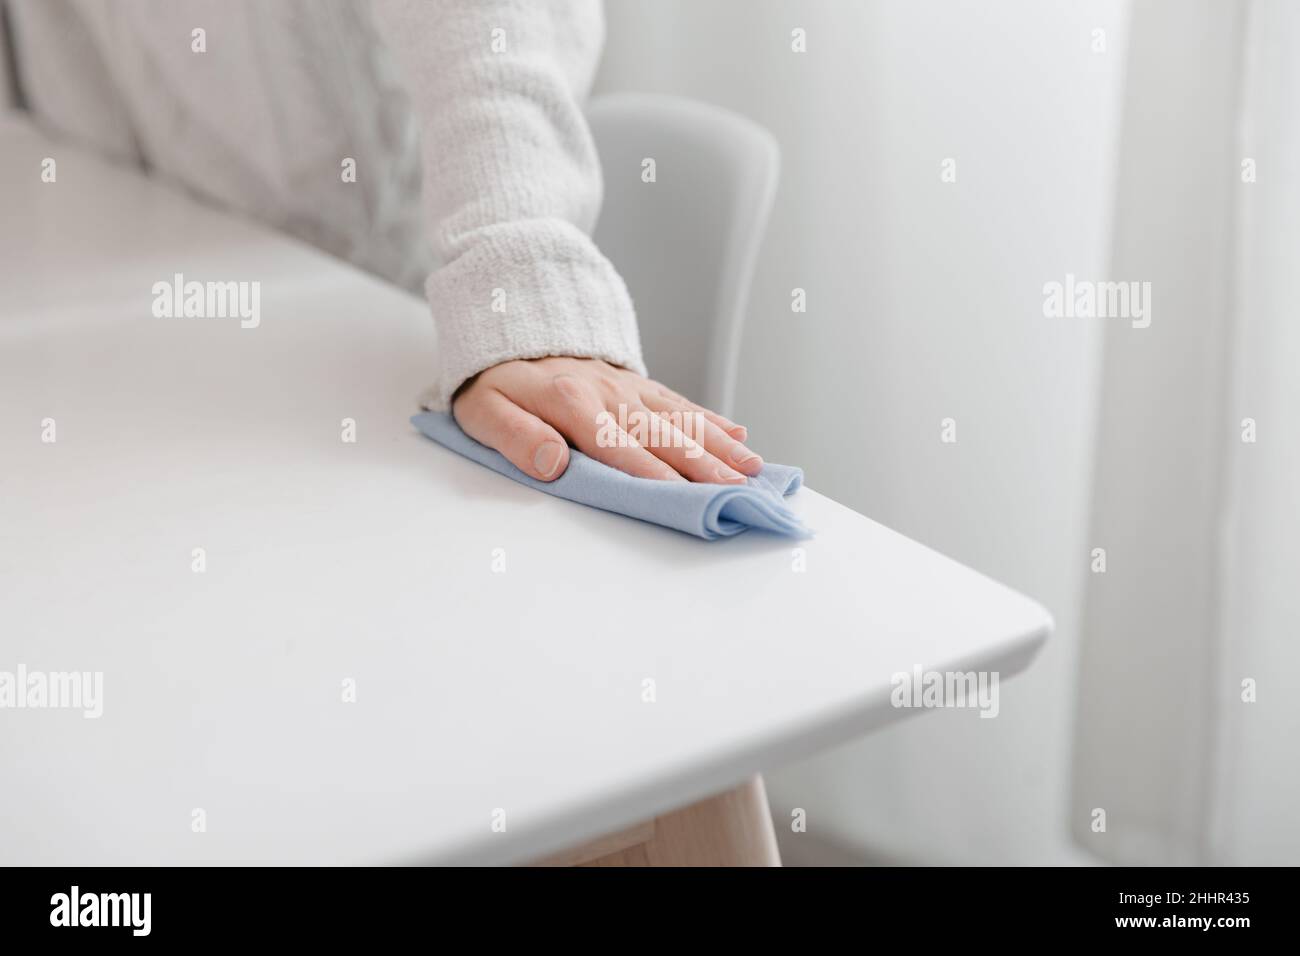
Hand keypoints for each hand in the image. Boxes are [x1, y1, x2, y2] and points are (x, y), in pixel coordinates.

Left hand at [451, 357, 762, 483]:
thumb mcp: (483, 411)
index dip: (653, 476)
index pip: (618, 448)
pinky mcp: (638, 383)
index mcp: (571, 404)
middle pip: (662, 435)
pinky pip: (679, 401)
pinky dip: (711, 417)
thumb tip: (551, 465)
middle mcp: (609, 394)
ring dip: (719, 444)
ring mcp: (629, 387)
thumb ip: (515, 438)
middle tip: (738, 491)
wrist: (508, 326)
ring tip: (753, 468)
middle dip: (703, 465)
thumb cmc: (493, 381)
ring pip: (681, 418)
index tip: (685, 499)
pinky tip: (739, 433)